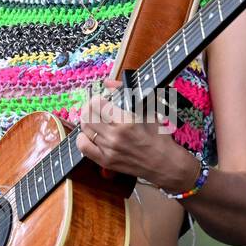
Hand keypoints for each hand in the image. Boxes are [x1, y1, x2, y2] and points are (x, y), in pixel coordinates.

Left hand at [73, 77, 188, 186]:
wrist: (164, 163)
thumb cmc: (158, 136)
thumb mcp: (147, 110)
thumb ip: (127, 94)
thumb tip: (108, 83)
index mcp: (127, 121)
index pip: (97, 103)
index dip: (97, 98)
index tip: (101, 99)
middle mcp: (115, 136)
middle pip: (87, 115)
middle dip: (89, 108)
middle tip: (95, 108)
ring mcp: (109, 150)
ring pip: (84, 129)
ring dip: (87, 121)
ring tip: (93, 120)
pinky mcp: (105, 161)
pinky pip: (83, 147)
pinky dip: (82, 138)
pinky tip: (89, 135)